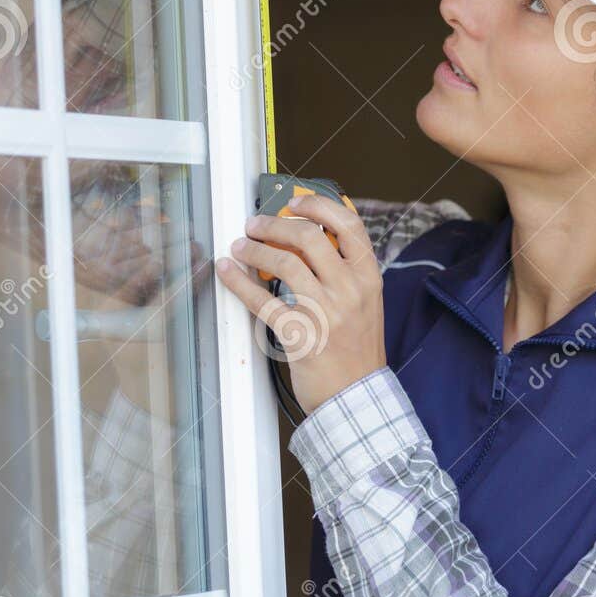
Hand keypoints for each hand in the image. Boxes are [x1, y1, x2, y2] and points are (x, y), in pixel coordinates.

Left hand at [215, 194, 383, 413]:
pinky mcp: (300, 334)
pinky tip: (227, 271)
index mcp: (368, 277)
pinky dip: (238, 281)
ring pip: (284, 262)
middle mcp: (350, 289)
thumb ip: (343, 270)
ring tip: (240, 246)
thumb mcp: (364, 302)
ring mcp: (326, 311)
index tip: (295, 202)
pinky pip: (261, 300)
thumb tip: (305, 238)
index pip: (348, 224)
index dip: (318, 205)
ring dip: (254, 248)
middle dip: (274, 224)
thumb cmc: (356, 349)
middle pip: (309, 236)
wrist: (355, 395)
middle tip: (255, 224)